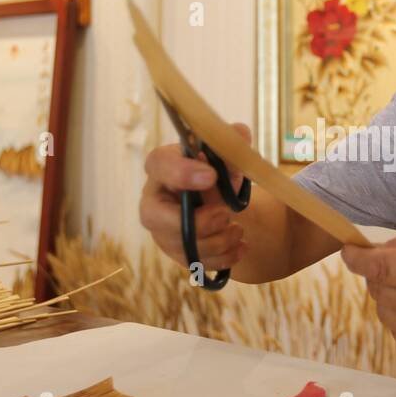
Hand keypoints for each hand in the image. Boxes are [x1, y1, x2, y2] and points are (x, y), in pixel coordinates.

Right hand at [139, 122, 250, 271]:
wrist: (222, 202)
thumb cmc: (217, 174)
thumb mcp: (227, 157)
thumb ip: (232, 145)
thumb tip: (240, 134)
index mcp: (163, 166)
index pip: (159, 165)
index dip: (181, 172)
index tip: (211, 175)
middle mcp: (154, 200)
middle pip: (156, 217)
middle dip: (195, 221)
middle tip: (225, 214)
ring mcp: (162, 230)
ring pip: (180, 245)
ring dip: (217, 241)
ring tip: (238, 230)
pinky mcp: (176, 252)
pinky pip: (195, 263)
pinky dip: (223, 258)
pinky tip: (240, 246)